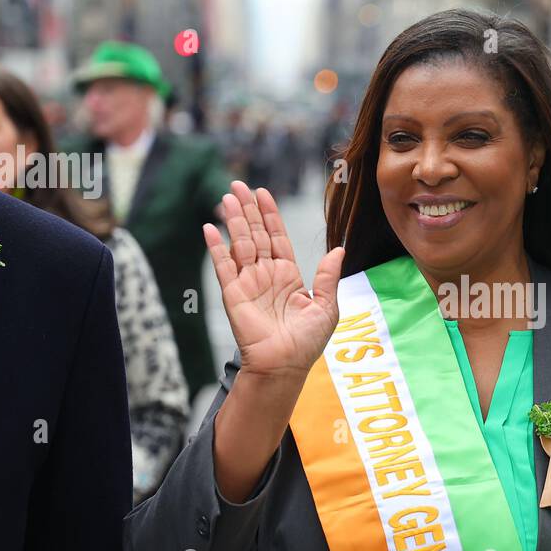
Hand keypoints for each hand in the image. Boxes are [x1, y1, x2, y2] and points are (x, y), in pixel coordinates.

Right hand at [203, 181, 344, 378]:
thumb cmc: (307, 342)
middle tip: (238, 185)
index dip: (270, 215)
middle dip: (247, 210)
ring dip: (233, 220)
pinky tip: (209, 228)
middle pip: (256, 234)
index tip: (263, 193)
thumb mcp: (326, 306)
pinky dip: (216, 246)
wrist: (284, 366)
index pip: (277, 237)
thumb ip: (328, 276)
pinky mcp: (233, 293)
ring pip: (240, 243)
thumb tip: (340, 250)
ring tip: (226, 197)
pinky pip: (223, 265)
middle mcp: (266, 275)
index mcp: (288, 276)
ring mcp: (248, 283)